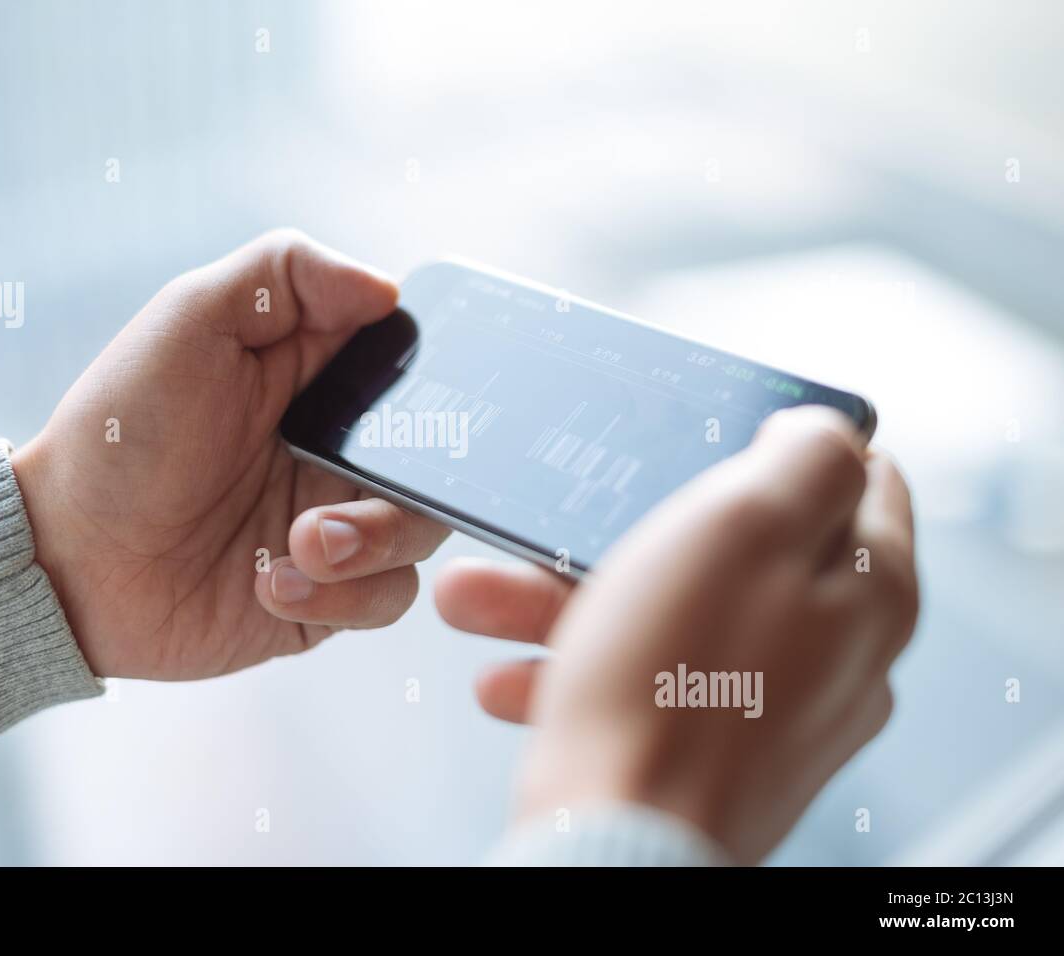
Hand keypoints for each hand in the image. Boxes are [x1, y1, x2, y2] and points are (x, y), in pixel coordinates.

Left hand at [12, 230, 448, 679]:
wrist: (68, 563)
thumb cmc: (120, 436)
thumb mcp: (189, 320)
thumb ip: (286, 274)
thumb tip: (388, 288)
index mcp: (318, 377)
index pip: (413, 366)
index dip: (433, 380)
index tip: (419, 399)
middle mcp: (337, 449)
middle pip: (436, 458)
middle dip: (412, 481)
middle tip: (351, 493)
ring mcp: (337, 525)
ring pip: (423, 532)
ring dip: (372, 543)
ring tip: (300, 544)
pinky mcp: (327, 597)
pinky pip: (385, 598)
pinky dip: (340, 597)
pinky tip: (271, 585)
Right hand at [435, 405, 918, 862]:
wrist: (615, 846)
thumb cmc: (669, 692)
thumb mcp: (742, 526)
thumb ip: (803, 459)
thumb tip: (823, 430)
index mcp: (868, 592)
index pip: (858, 479)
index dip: (781, 444)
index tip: (708, 436)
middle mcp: (834, 655)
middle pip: (736, 553)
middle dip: (627, 529)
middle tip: (556, 525)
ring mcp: (771, 713)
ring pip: (671, 620)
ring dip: (569, 600)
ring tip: (483, 599)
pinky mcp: (711, 756)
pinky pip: (645, 687)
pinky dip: (578, 672)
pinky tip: (512, 677)